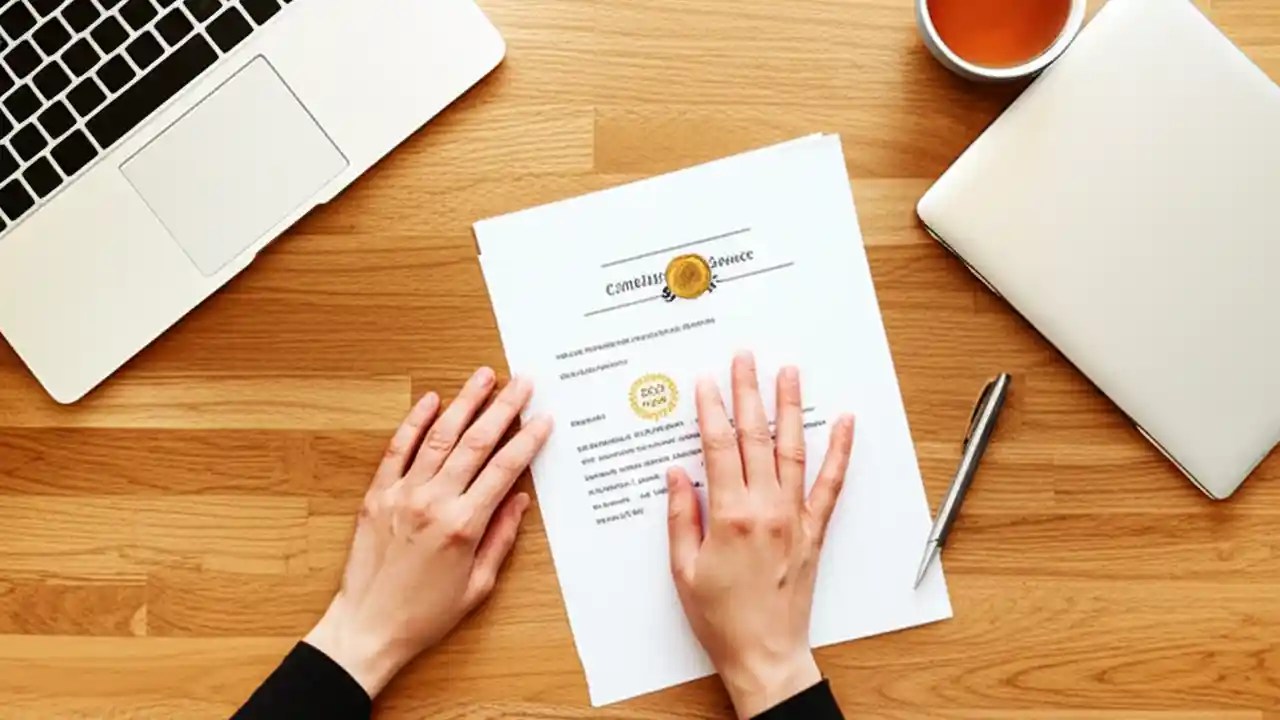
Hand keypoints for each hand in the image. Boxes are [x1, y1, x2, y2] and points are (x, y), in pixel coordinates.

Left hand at [305, 367, 552, 697]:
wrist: (367, 627)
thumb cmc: (425, 614)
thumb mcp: (478, 585)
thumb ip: (501, 538)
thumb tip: (520, 500)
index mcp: (464, 526)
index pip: (504, 470)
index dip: (527, 441)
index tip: (543, 419)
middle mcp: (434, 503)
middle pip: (476, 443)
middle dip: (503, 408)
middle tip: (522, 383)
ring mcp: (403, 495)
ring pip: (439, 437)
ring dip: (464, 403)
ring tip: (484, 377)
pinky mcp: (377, 495)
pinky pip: (398, 449)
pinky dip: (415, 422)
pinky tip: (432, 400)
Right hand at [666, 352, 854, 718]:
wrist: (764, 654)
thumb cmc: (721, 618)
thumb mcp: (683, 568)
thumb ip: (680, 517)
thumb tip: (676, 475)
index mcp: (729, 516)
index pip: (718, 447)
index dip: (711, 410)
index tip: (706, 383)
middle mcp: (766, 509)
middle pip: (755, 437)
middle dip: (748, 393)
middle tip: (744, 359)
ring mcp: (794, 517)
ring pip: (792, 449)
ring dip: (790, 408)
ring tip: (788, 373)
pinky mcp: (814, 531)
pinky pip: (831, 484)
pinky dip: (840, 451)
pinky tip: (844, 424)